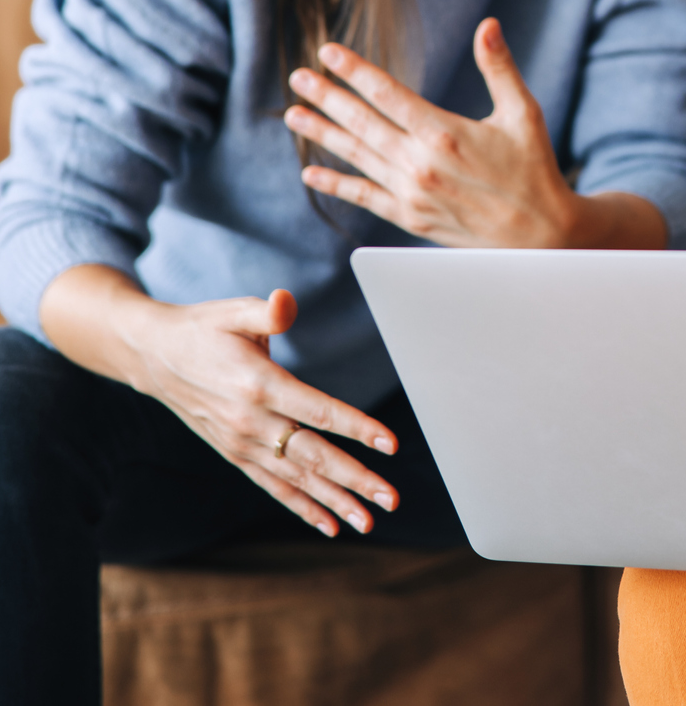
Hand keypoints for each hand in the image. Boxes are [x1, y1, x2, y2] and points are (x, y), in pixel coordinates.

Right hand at [125, 285, 398, 537]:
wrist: (153, 356)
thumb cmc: (204, 329)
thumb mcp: (234, 312)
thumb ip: (267, 312)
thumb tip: (286, 301)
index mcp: (259, 385)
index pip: (319, 412)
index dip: (358, 428)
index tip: (391, 444)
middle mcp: (251, 422)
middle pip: (313, 456)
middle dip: (355, 479)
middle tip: (391, 499)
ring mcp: (242, 443)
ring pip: (296, 479)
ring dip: (335, 501)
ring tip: (368, 522)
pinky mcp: (235, 453)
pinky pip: (273, 485)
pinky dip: (301, 506)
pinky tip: (329, 525)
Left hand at [285, 17, 579, 248]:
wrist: (540, 235)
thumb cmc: (534, 168)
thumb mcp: (523, 113)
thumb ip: (499, 68)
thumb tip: (488, 25)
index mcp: (445, 132)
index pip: (388, 94)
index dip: (355, 71)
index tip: (328, 53)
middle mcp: (421, 163)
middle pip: (362, 123)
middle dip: (327, 97)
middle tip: (298, 77)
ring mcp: (412, 192)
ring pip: (357, 156)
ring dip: (323, 134)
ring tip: (293, 114)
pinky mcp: (411, 217)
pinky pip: (364, 196)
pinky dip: (336, 184)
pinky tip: (311, 173)